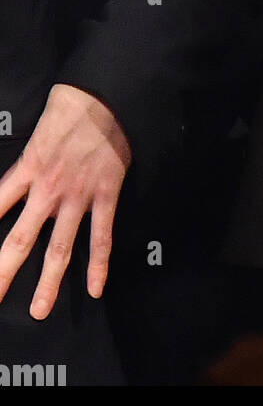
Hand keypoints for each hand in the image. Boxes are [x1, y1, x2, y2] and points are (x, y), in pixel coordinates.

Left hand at [0, 85, 130, 318]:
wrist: (108, 95)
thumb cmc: (73, 103)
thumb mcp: (39, 127)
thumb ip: (29, 155)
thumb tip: (23, 171)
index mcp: (28, 168)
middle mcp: (48, 189)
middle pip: (19, 239)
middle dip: (2, 272)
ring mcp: (78, 196)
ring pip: (59, 247)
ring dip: (49, 281)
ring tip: (40, 310)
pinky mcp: (105, 194)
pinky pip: (101, 236)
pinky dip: (99, 263)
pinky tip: (97, 288)